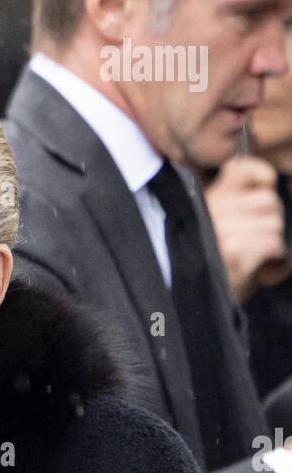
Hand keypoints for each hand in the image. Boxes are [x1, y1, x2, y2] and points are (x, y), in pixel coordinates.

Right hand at [205, 156, 289, 301]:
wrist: (195, 303)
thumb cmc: (213, 265)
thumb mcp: (216, 225)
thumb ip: (235, 202)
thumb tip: (270, 183)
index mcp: (210, 199)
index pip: (243, 168)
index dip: (263, 177)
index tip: (265, 191)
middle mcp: (214, 210)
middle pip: (269, 201)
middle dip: (272, 222)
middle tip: (258, 242)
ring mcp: (224, 231)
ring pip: (274, 223)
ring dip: (273, 244)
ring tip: (258, 259)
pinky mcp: (236, 252)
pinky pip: (274, 244)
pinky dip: (276, 262)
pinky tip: (263, 271)